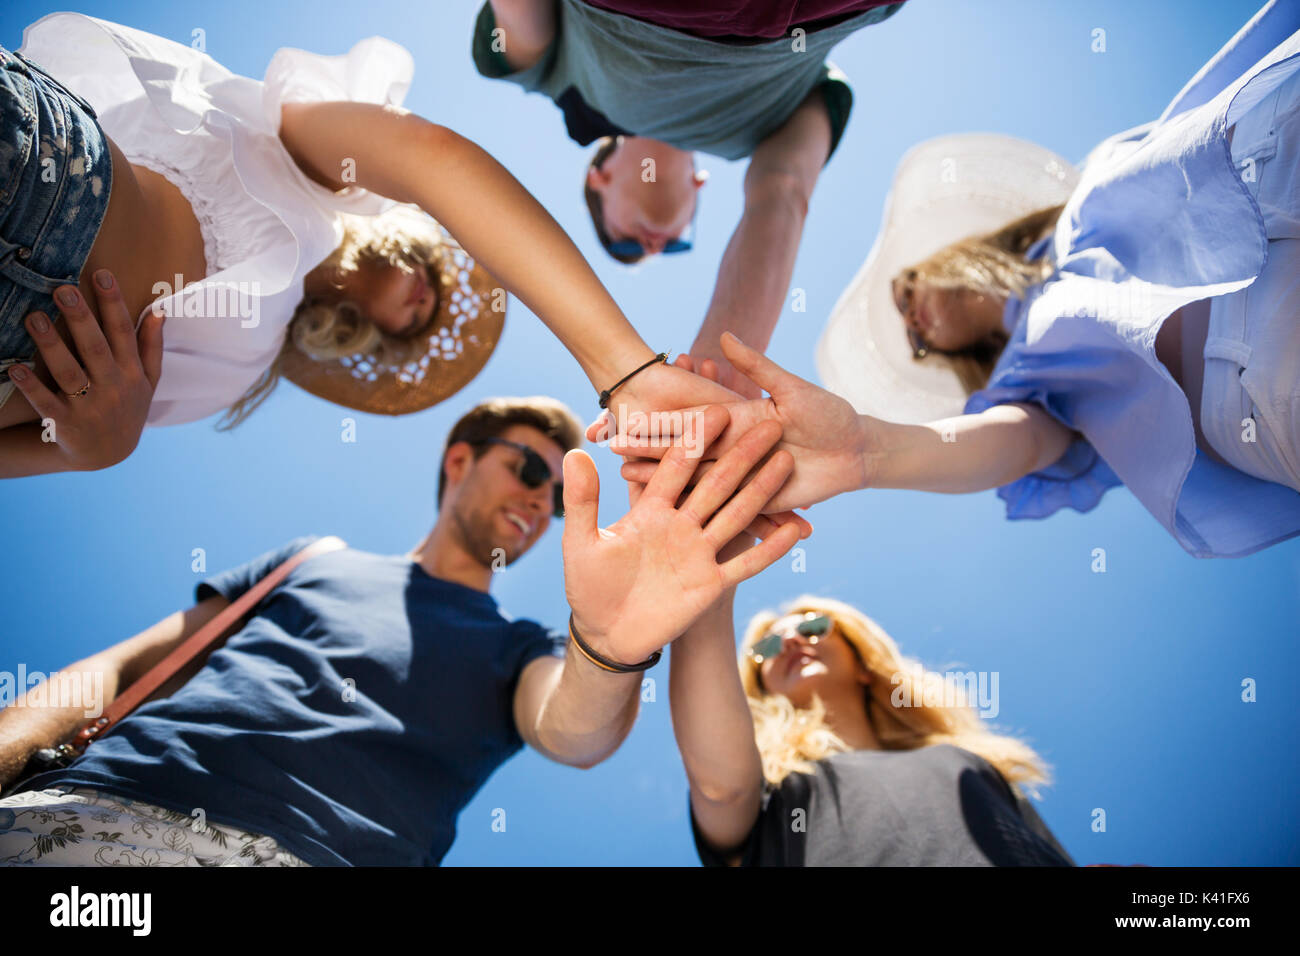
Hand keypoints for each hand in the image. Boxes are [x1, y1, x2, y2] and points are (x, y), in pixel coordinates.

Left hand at [8, 272, 163, 470]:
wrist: (109, 455)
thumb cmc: (127, 408)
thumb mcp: (148, 381)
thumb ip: (151, 346)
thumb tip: (159, 311)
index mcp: (132, 373)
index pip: (123, 333)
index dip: (113, 304)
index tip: (101, 275)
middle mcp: (113, 388)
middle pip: (96, 349)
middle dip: (81, 319)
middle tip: (63, 289)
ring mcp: (90, 407)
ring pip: (69, 373)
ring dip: (51, 345)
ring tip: (34, 317)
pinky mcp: (66, 423)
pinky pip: (46, 403)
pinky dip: (32, 386)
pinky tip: (16, 368)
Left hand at [563, 405, 803, 666]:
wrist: (604, 633)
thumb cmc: (588, 585)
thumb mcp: (580, 541)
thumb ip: (582, 499)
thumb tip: (575, 452)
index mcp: (651, 509)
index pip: (677, 466)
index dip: (696, 439)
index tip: (718, 409)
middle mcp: (681, 525)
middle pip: (717, 483)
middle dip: (742, 455)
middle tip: (769, 424)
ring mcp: (699, 553)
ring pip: (737, 515)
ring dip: (762, 490)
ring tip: (787, 462)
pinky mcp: (710, 583)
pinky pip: (745, 564)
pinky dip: (769, 548)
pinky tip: (795, 531)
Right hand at [616, 333, 878, 511]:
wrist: (856, 450)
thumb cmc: (828, 413)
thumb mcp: (791, 388)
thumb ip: (757, 366)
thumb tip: (722, 336)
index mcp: (736, 421)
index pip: (690, 423)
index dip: (659, 422)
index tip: (626, 418)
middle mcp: (733, 450)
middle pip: (684, 452)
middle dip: (648, 450)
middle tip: (611, 450)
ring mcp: (744, 478)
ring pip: (696, 480)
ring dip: (664, 480)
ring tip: (626, 479)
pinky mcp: (759, 502)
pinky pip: (727, 507)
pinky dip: (701, 508)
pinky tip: (674, 511)